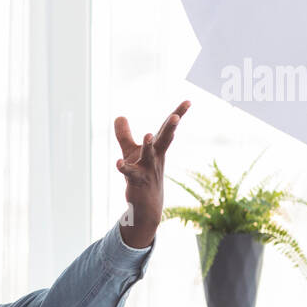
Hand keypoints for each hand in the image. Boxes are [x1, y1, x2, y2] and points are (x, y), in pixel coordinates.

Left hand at [113, 100, 189, 248]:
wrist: (146, 205)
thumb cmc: (141, 175)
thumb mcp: (131, 152)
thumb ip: (125, 134)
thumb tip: (119, 116)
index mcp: (157, 148)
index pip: (167, 129)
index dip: (178, 115)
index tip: (189, 101)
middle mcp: (156, 158)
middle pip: (164, 140)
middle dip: (170, 128)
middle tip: (176, 116)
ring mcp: (148, 170)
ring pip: (149, 156)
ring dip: (149, 146)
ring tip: (148, 134)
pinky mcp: (137, 181)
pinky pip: (130, 173)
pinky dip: (124, 168)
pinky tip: (118, 162)